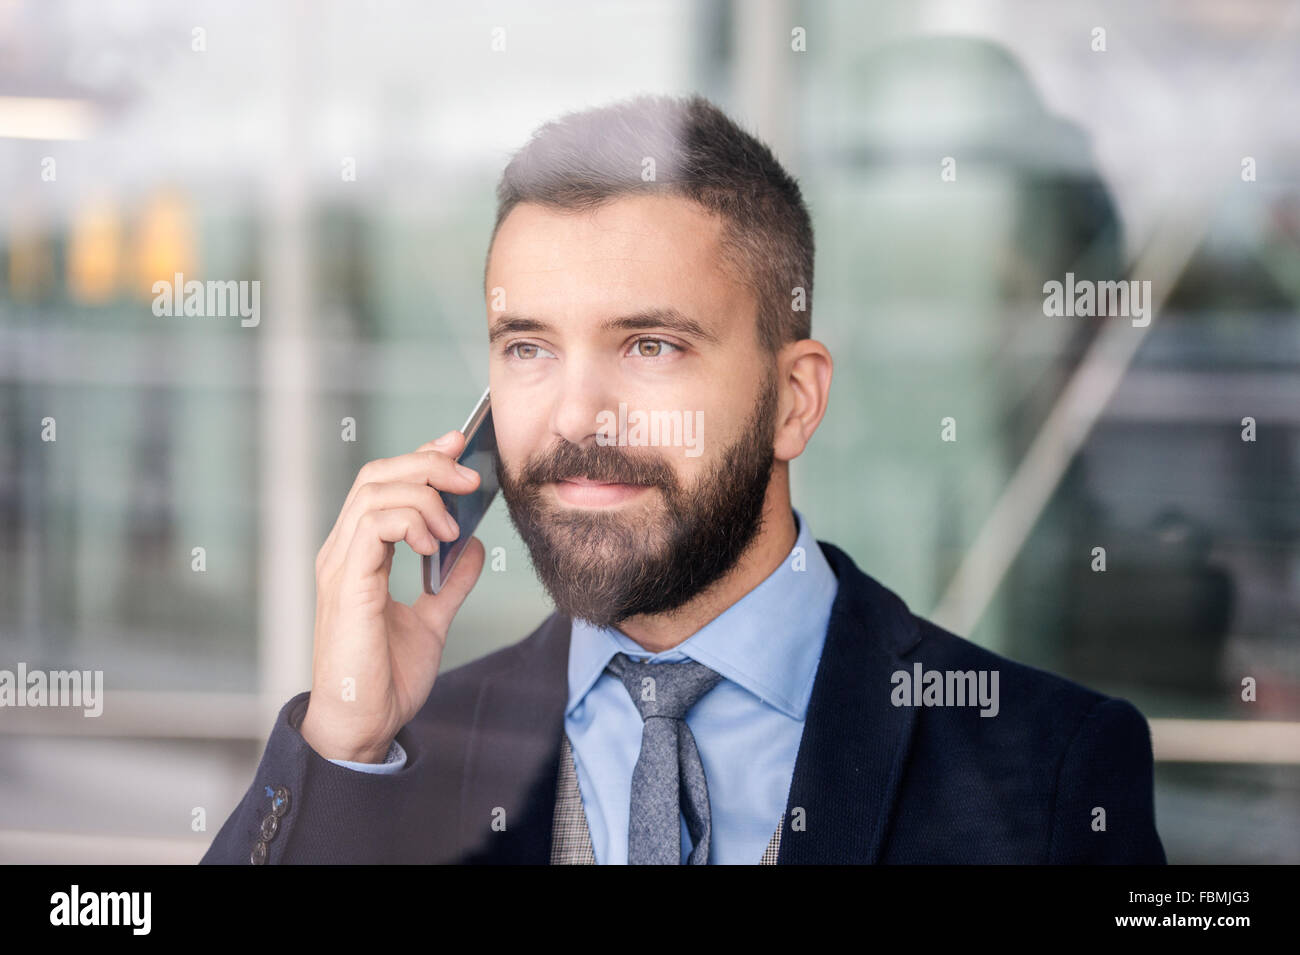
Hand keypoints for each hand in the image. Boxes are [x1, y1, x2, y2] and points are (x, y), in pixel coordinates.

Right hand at [300, 429, 485, 761]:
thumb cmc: (385, 680)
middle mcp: (342, 552)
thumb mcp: (431, 622)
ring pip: (374, 491)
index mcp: (358, 556)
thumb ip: (449, 582)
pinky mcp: (347, 584)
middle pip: (377, 474)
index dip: (420, 456)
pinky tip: (435, 542)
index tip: (458, 444)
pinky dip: (409, 521)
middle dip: (428, 463)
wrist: (364, 727)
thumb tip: (473, 544)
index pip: (383, 484)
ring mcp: (340, 566)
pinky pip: (372, 526)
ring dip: (424, 494)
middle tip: (471, 477)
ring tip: (454, 525)